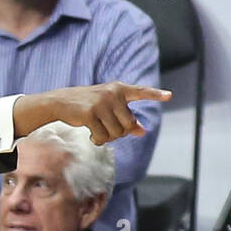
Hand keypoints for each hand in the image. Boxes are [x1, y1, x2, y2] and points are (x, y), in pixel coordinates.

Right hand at [14, 82, 170, 144]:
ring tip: (98, 132)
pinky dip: (97, 141)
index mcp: (119, 89)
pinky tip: (91, 136)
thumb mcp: (108, 108)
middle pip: (128, 124)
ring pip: (116, 133)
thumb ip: (125, 118)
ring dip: (107, 138)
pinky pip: (102, 136)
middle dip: (120, 133)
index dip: (155, 95)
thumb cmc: (88, 105)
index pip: (140, 92)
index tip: (169, 96)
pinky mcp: (90, 114)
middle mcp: (112, 94)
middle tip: (109, 131)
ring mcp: (101, 103)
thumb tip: (142, 131)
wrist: (61, 101)